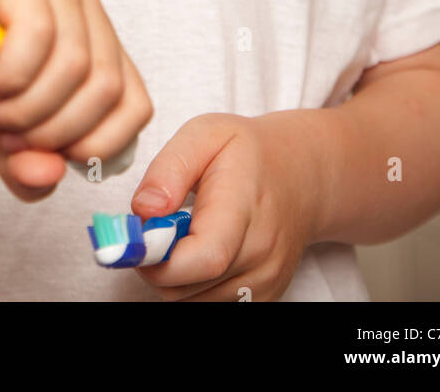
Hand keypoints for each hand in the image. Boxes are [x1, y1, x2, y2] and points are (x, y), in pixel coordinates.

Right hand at [0, 0, 152, 202]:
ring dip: (24, 109)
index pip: (134, 103)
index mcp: (93, 37)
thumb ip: (24, 159)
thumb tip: (50, 177)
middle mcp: (83, 3)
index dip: (96, 145)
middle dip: (52, 132)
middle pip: (106, 88)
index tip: (44, 157)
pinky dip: (9, 79)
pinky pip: (38, 35)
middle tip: (3, 136)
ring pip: (75, 64)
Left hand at [130, 111, 322, 300]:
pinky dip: (191, 284)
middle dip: (156, 262)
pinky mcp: (263, 298)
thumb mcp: (205, 134)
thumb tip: (143, 211)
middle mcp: (261, 254)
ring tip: (183, 234)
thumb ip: (169, 169)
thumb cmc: (247, 152)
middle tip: (158, 227)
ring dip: (173, 275)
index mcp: (244, 208)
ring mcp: (265, 282)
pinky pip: (206, 305)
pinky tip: (199, 250)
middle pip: (185, 287)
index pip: (204, 257)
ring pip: (189, 302)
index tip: (139, 235)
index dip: (158, 257)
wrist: (300, 175)